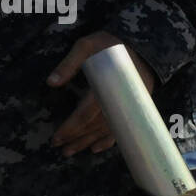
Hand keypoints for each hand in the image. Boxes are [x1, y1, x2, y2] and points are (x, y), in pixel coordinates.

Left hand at [48, 32, 156, 156]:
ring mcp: (128, 107)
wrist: (144, 45)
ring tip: (72, 151)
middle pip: (94, 126)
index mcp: (104, 87)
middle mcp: (117, 101)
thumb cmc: (110, 44)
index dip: (70, 128)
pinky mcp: (134, 108)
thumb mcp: (86, 46)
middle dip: (76, 138)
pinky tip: (96, 148)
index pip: (84, 114)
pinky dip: (109, 140)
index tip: (57, 138)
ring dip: (89, 142)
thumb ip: (69, 64)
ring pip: (106, 130)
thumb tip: (51, 83)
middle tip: (61, 149)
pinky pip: (121, 128)